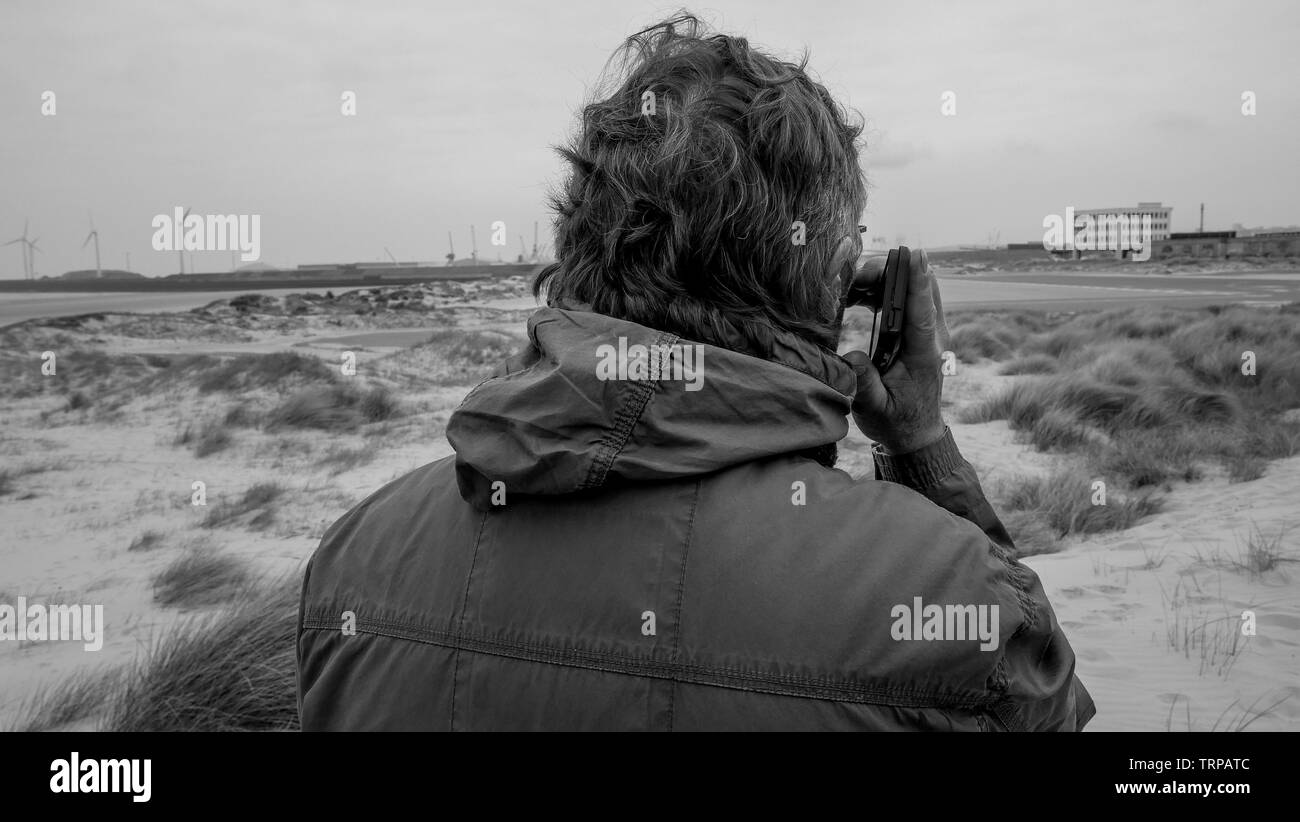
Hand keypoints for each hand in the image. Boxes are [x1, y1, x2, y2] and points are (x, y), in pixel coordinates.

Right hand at [842, 248, 950, 454]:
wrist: (916, 435)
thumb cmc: (896, 423)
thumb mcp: (874, 410)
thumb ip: (864, 384)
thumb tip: (850, 356)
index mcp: (923, 355)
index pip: (922, 313)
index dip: (917, 283)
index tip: (915, 255)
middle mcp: (930, 339)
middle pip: (922, 291)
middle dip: (892, 274)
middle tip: (857, 276)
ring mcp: (926, 334)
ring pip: (913, 292)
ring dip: (884, 281)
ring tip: (849, 286)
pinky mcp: (917, 334)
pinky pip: (906, 301)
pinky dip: (882, 292)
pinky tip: (856, 297)